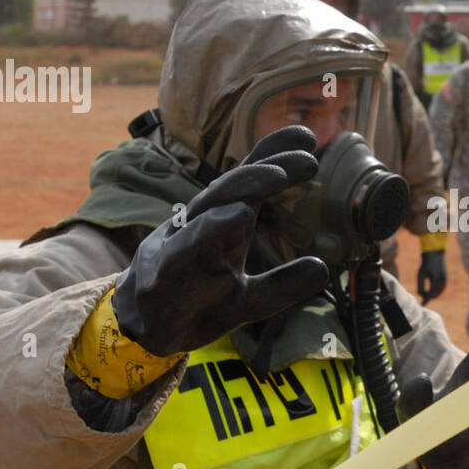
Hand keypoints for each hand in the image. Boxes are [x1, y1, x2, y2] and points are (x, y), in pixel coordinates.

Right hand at [112, 126, 329, 355]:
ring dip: (241, 189)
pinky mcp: (160, 272)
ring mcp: (178, 245)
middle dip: (267, 168)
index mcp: (224, 225)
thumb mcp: (249, 300)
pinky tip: (235, 216)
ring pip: (208, 208)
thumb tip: (322, 269)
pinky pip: (181, 248)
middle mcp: (201, 226)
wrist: (147, 331)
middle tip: (308, 161)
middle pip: (232, 188)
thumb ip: (282, 286)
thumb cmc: (200, 304)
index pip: (249, 182)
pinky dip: (205, 231)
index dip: (274, 155)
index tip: (309, 137)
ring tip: (276, 177)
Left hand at [417, 250, 446, 302]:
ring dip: (432, 294)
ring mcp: (444, 280)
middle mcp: (441, 281)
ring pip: (438, 293)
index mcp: (434, 279)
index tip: (422, 304)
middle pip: (434, 294)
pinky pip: (441, 289)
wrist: (435, 255)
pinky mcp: (445, 279)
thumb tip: (420, 294)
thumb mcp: (420, 274)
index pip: (430, 293)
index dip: (426, 300)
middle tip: (421, 293)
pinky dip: (436, 291)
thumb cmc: (425, 265)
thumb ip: (420, 285)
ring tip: (425, 291)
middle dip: (428, 296)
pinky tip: (431, 290)